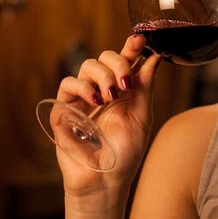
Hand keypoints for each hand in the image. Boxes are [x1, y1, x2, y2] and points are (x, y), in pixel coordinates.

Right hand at [54, 34, 162, 193]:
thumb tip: (154, 56)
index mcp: (121, 90)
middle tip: (125, 83)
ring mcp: (81, 99)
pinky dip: (82, 87)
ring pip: (87, 66)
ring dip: (102, 76)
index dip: (131, 47)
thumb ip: (145, 85)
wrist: (106, 180)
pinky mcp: (63, 109)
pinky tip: (95, 100)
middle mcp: (101, 90)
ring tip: (111, 96)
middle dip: (118, 64)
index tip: (140, 38)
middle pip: (105, 58)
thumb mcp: (142, 116)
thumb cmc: (125, 153)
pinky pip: (68, 85)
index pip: (125, 61)